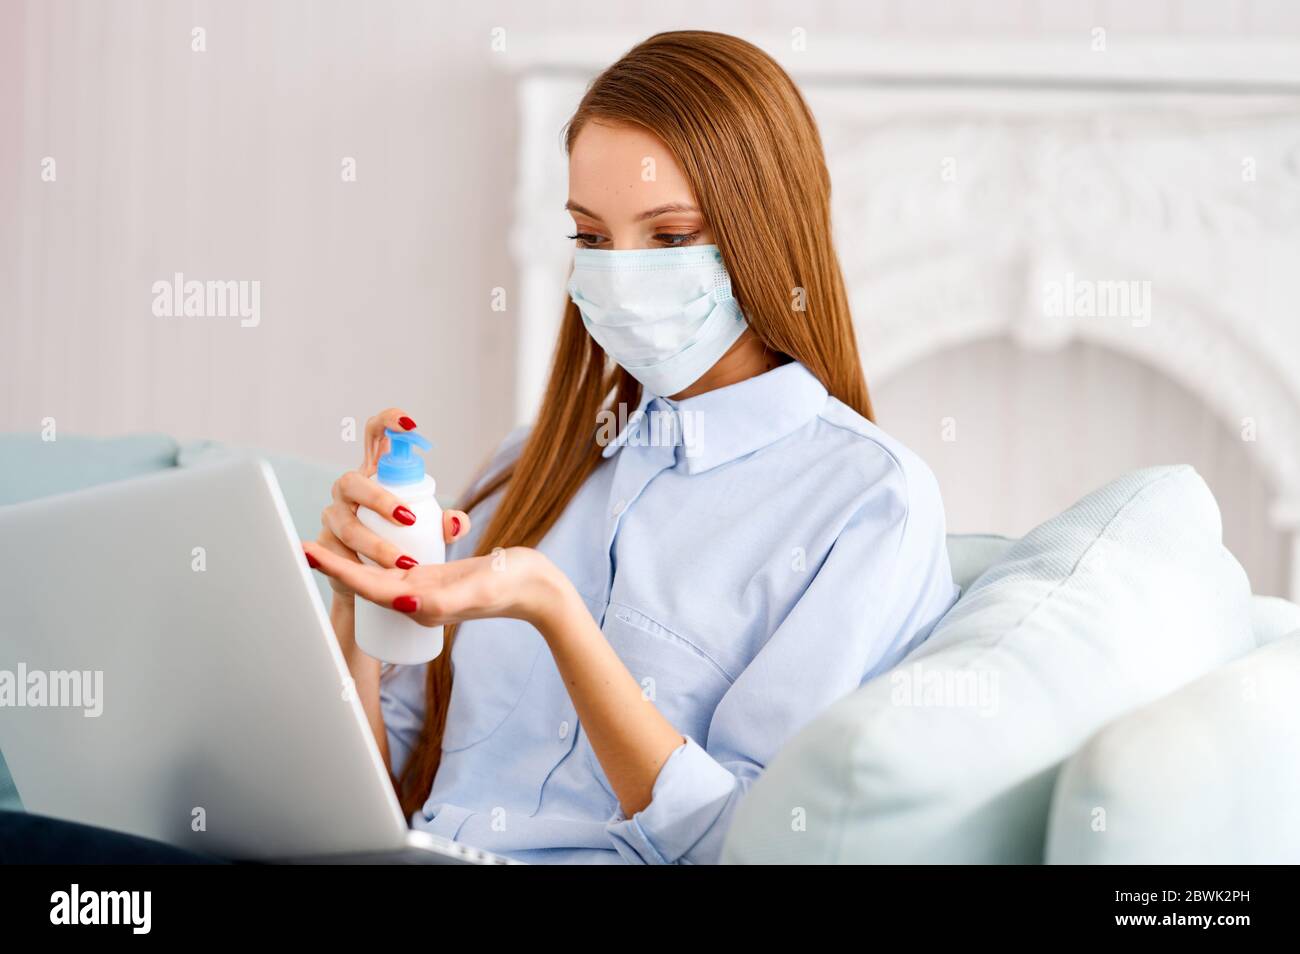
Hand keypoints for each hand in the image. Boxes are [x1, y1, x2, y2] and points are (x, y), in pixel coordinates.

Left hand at [301, 542, 568, 629]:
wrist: (536, 589)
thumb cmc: (511, 585)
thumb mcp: (477, 589)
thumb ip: (441, 600)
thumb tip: (400, 600)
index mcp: (419, 604)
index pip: (367, 586)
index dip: (336, 568)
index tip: (308, 550)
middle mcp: (415, 601)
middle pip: (364, 583)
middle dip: (333, 566)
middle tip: (301, 546)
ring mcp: (423, 591)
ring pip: (375, 577)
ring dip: (347, 563)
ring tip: (320, 547)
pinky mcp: (432, 581)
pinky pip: (393, 571)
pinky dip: (371, 560)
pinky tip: (358, 549)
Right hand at [313, 407, 469, 599]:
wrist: (372, 579)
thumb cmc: (402, 542)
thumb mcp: (428, 531)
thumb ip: (447, 525)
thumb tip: (454, 522)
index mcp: (375, 475)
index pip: (375, 437)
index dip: (388, 423)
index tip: (410, 425)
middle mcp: (349, 490)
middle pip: (353, 481)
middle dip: (380, 500)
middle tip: (409, 519)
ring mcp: (333, 515)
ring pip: (346, 524)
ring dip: (375, 544)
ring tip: (404, 562)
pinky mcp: (323, 544)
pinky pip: (335, 552)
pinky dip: (358, 565)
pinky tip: (375, 576)